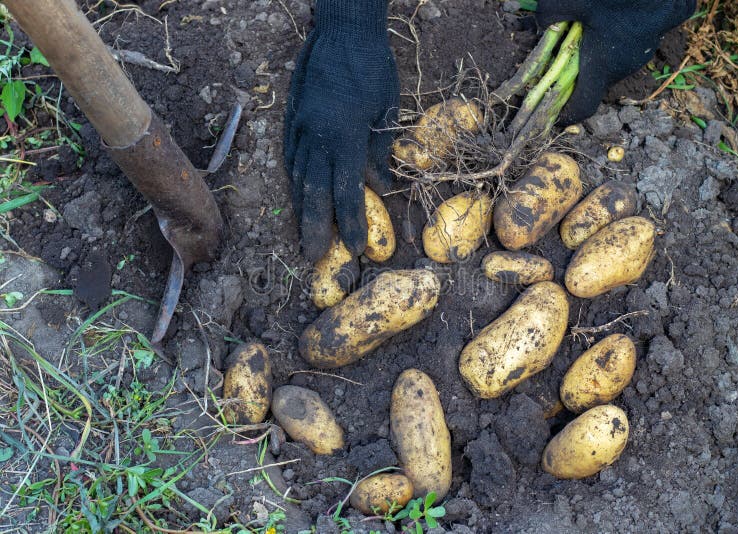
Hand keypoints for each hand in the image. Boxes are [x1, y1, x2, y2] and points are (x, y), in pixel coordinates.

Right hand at [284, 0, 398, 261]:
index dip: (350, 223)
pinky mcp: (291, 118)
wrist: (343, 31)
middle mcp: (316, 138)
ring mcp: (299, 128)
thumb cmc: (372, 69)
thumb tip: (381, 188)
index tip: (355, 248)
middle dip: (314, 227)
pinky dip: (293, 179)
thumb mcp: (385, 112)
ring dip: (300, 209)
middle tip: (313, 257)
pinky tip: (296, 194)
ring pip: (297, 177)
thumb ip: (379, 153)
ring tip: (302, 235)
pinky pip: (289, 156)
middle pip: (313, 192)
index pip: (347, 191)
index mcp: (344, 138)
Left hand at [535, 0, 696, 123]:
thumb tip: (542, 25)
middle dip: (573, 76)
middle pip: (592, 84)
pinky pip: (624, 49)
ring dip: (592, 54)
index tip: (551, 111)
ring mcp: (639, 55)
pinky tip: (605, 17)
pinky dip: (609, 41)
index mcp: (601, 68)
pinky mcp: (651, 38)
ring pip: (608, 64)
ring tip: (582, 29)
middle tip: (558, 54)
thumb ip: (548, 15)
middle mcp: (621, 68)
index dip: (564, 114)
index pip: (582, 108)